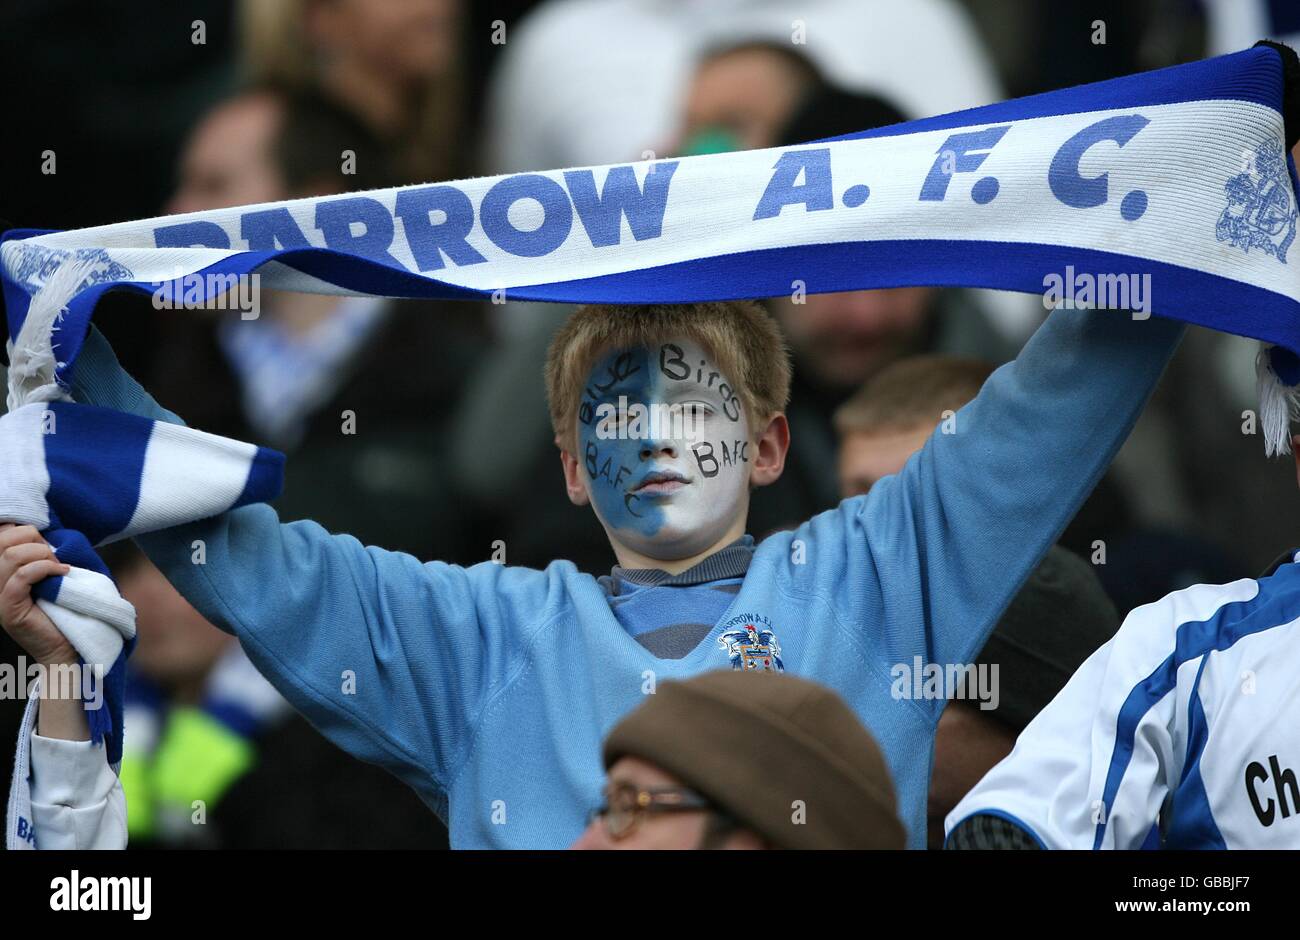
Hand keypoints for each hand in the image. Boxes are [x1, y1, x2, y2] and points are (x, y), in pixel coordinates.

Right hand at [0, 524, 76, 665]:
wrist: (65, 646)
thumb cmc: (60, 608)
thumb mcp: (46, 574)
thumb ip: (36, 555)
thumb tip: (36, 532)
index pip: (0, 535)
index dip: (25, 532)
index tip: (47, 548)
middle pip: (3, 540)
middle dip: (35, 542)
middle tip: (54, 559)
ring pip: (11, 556)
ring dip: (43, 556)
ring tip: (59, 568)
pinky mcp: (9, 609)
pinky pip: (21, 577)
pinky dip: (46, 569)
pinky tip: (63, 573)